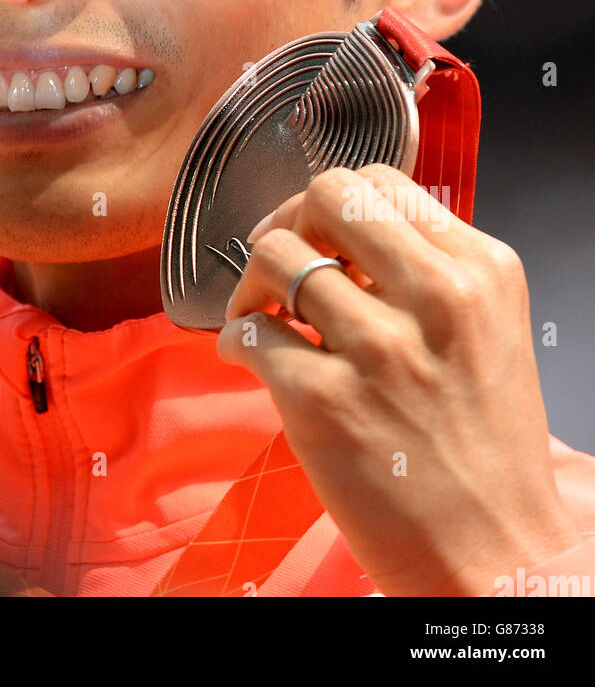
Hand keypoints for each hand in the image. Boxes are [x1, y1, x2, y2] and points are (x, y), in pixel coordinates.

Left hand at [216, 162, 578, 596]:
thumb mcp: (485, 329)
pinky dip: (235, 339)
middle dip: (289, 220)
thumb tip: (335, 234)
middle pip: (326, 194)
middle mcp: (436, 299)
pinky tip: (250, 359)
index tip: (317, 236)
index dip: (331, 203)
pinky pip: (248, 332)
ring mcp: (379, 350)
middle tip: (280, 266)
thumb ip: (423, 269)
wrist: (498, 554)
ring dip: (252, 283)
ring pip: (276, 254)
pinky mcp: (325, 403)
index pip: (380, 180)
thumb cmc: (482, 443)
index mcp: (479, 271)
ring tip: (261, 316)